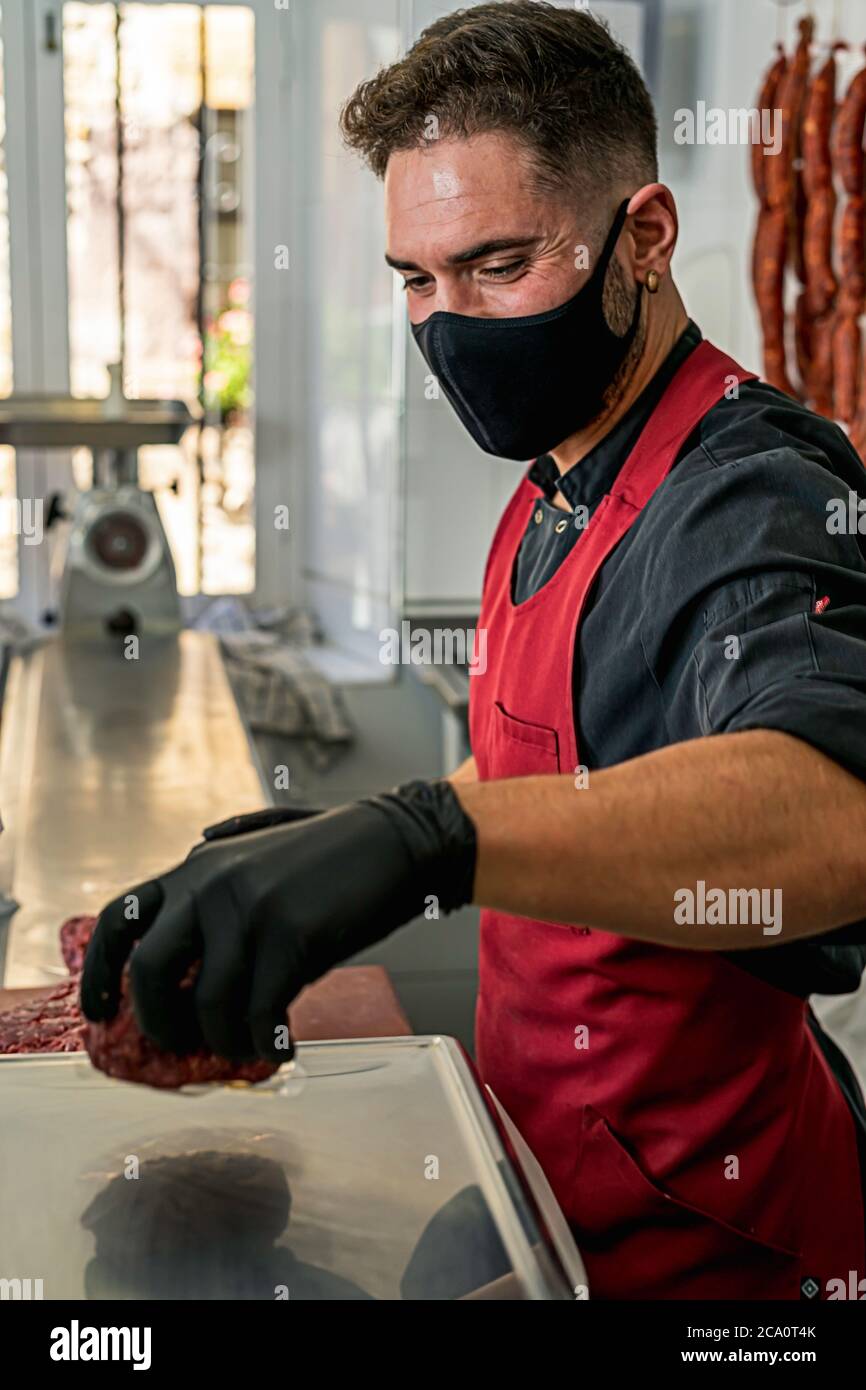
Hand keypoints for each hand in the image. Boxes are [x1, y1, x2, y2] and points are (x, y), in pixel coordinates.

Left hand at [80, 781, 475, 1063]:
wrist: (399, 842)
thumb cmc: (334, 851)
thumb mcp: (260, 846)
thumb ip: (216, 872)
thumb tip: (177, 896)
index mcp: (197, 866)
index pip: (120, 920)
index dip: (100, 974)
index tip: (101, 1014)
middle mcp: (211, 884)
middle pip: (148, 973)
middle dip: (159, 1024)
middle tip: (183, 1047)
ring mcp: (249, 910)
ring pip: (207, 1006)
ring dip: (225, 1043)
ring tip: (249, 1047)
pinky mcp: (290, 938)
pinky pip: (258, 1015)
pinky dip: (266, 1044)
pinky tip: (283, 1047)